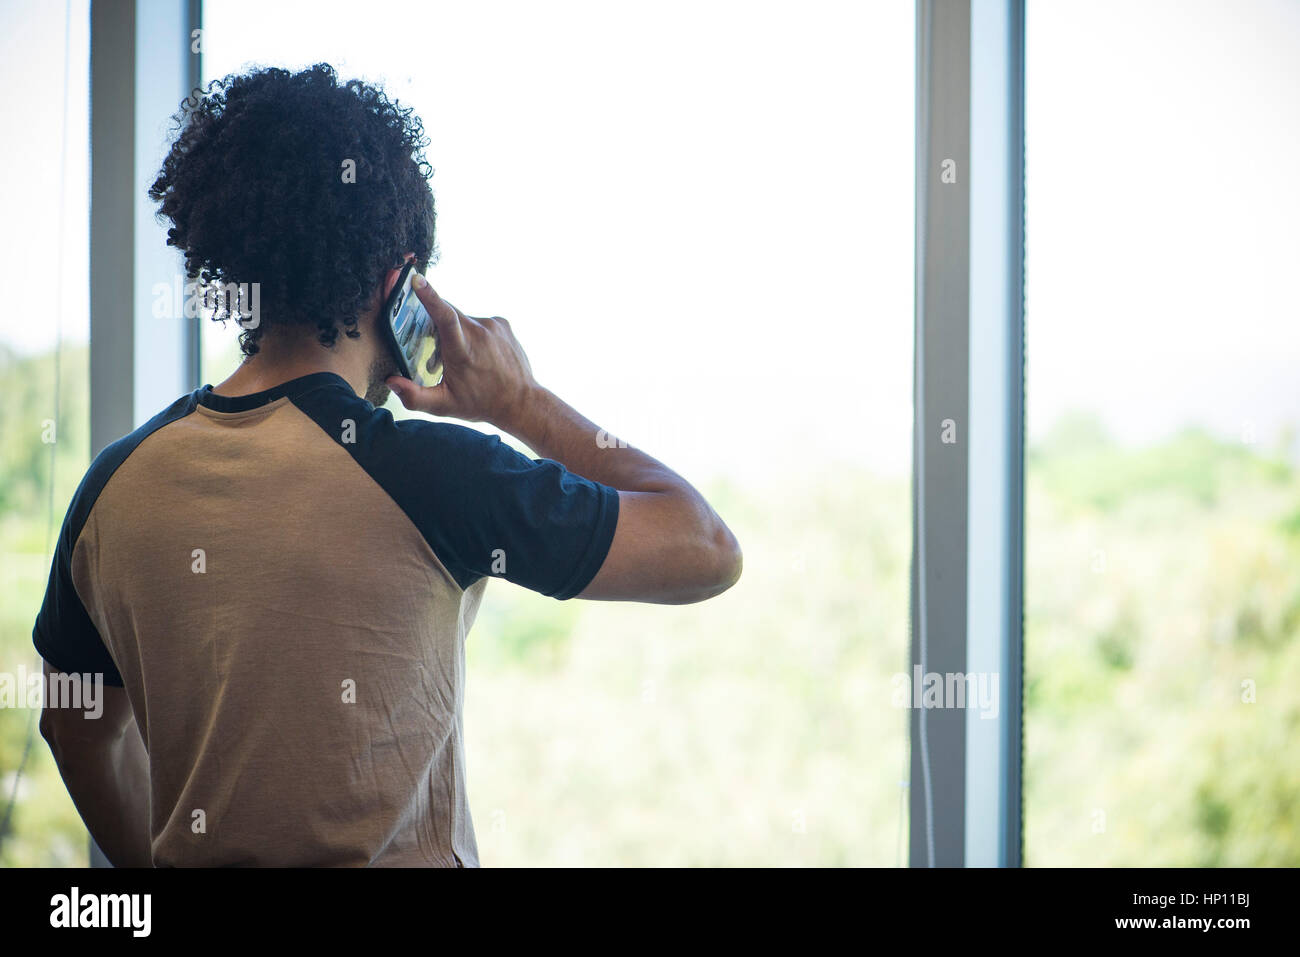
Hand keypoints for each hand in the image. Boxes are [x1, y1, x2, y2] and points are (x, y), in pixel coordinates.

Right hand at [386, 274, 538, 428]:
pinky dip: (472, 333)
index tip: (417, 279)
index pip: (444, 317)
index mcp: (463, 351)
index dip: (429, 296)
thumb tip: (391, 382)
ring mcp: (493, 325)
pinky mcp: (502, 322)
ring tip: (463, 359)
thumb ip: (414, 397)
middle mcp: (479, 333)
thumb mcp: (444, 406)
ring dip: (455, 333)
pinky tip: (478, 353)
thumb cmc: (481, 403)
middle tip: (437, 352)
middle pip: (447, 314)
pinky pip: (478, 321)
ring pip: (462, 319)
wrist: (521, 402)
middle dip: (434, 325)